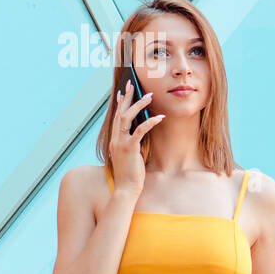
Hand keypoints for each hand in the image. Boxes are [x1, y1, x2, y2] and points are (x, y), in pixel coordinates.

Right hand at [109, 78, 163, 195]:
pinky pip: (140, 131)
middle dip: (127, 97)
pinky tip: (160, 117)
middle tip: (132, 84)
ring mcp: (121, 143)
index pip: (116, 117)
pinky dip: (150, 122)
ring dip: (138, 105)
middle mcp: (115, 139)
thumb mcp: (130, 155)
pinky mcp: (130, 149)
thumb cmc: (130, 174)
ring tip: (149, 96)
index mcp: (114, 140)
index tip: (124, 91)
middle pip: (119, 112)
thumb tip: (139, 133)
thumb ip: (132, 143)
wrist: (126, 189)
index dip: (120, 103)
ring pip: (126, 118)